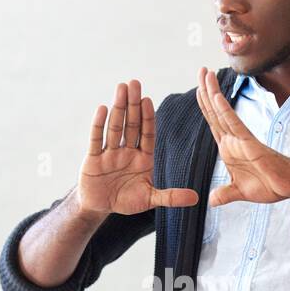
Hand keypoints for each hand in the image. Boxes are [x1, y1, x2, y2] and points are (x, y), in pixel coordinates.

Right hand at [77, 80, 198, 216]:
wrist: (100, 207)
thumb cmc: (126, 201)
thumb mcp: (150, 199)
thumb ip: (171, 197)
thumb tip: (196, 198)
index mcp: (143, 158)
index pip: (147, 134)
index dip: (148, 117)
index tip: (148, 99)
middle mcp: (127, 151)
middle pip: (131, 125)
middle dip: (133, 104)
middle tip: (134, 83)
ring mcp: (110, 153)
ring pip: (115, 127)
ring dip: (118, 108)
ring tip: (121, 88)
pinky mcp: (93, 158)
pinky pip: (96, 139)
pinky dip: (99, 125)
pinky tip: (102, 108)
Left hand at [195, 66, 289, 204]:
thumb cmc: (270, 185)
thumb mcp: (240, 193)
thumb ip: (225, 194)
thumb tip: (211, 200)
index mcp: (229, 149)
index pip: (213, 123)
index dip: (204, 106)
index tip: (197, 88)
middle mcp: (233, 141)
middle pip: (214, 112)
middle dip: (206, 90)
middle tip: (201, 70)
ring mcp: (241, 140)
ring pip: (222, 113)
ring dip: (212, 93)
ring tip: (205, 73)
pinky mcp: (250, 143)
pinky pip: (234, 125)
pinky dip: (224, 111)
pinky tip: (215, 97)